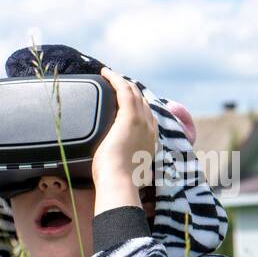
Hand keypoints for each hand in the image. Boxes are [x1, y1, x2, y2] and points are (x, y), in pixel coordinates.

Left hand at [92, 67, 157, 214]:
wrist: (120, 182)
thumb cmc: (121, 183)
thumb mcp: (128, 172)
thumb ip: (127, 165)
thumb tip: (116, 169)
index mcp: (151, 141)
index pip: (147, 116)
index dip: (138, 105)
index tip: (127, 100)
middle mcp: (150, 128)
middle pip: (142, 101)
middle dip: (130, 91)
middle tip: (116, 84)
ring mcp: (141, 121)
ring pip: (134, 93)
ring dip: (122, 82)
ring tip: (110, 76)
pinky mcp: (129, 116)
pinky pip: (123, 90)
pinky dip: (115, 79)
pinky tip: (106, 73)